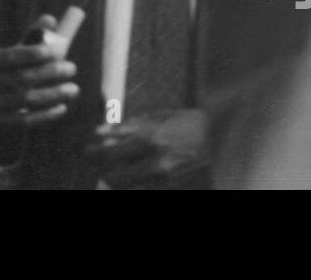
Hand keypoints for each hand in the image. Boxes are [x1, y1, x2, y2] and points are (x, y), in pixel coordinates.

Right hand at [0, 14, 79, 132]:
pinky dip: (46, 114)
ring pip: (26, 99)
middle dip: (50, 72)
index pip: (10, 56)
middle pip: (21, 78)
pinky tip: (62, 107)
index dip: (32, 53)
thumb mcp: (18, 54)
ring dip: (54, 94)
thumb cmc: (12, 73)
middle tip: (72, 68)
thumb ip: (33, 36)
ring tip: (74, 89)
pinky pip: (25, 120)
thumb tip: (50, 20)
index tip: (57, 51)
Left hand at [83, 109, 208, 188]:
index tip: (85, 151)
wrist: (225, 142)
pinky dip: (136, 187)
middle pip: (114, 178)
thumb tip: (101, 131)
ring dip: (118, 182)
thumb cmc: (192, 124)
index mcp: (151, 140)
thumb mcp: (161, 117)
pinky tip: (136, 179)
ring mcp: (166, 182)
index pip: (109, 153)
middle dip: (103, 172)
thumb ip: (130, 126)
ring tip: (117, 172)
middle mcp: (156, 165)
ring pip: (127, 189)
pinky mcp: (173, 191)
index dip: (92, 153)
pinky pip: (144, 193)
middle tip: (99, 165)